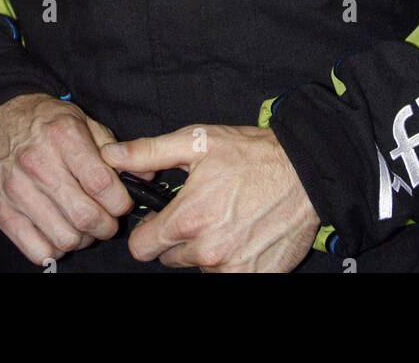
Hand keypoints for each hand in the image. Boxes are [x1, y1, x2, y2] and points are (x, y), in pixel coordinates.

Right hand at [0, 93, 132, 265]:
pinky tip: (60, 231)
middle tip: (108, 220)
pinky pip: (38, 251)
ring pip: (65, 238)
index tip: (122, 203)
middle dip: (107, 226)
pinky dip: (56, 249)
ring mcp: (17, 190)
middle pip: (85, 216)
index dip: (121, 202)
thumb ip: (114, 148)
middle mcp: (39, 164)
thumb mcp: (81, 120)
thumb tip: (146, 177)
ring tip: (84, 225)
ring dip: (83, 239)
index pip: (101, 183)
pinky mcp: (2, 212)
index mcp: (63, 136)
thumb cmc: (45, 122)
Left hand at [101, 124, 319, 272]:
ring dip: (206, 249)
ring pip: (199, 267)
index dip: (148, 231)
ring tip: (227, 217)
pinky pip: (229, 275)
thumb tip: (111, 155)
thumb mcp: (197, 141)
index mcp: (188, 218)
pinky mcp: (256, 277)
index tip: (160, 219)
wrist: (307, 172)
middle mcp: (208, 251)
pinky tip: (244, 232)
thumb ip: (148, 152)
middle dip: (179, 238)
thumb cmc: (252, 153)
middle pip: (170, 259)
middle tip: (202, 210)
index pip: (142, 248)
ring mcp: (233, 268)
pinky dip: (232, 258)